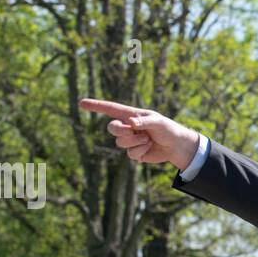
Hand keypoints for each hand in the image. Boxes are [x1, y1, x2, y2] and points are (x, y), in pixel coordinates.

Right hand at [79, 98, 200, 169]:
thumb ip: (144, 122)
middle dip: (121, 131)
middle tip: (134, 131)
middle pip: (111, 128)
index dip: (95, 106)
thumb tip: (131, 123)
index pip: (110, 109)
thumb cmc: (168, 129)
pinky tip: (149, 148)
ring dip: (135, 142)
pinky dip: (140, 151)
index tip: (81, 103)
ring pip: (120, 143)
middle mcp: (128, 126)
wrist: (176, 146)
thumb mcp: (158, 122)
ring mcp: (130, 140)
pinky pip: (130, 154)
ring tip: (148, 140)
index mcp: (131, 115)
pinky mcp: (135, 152)